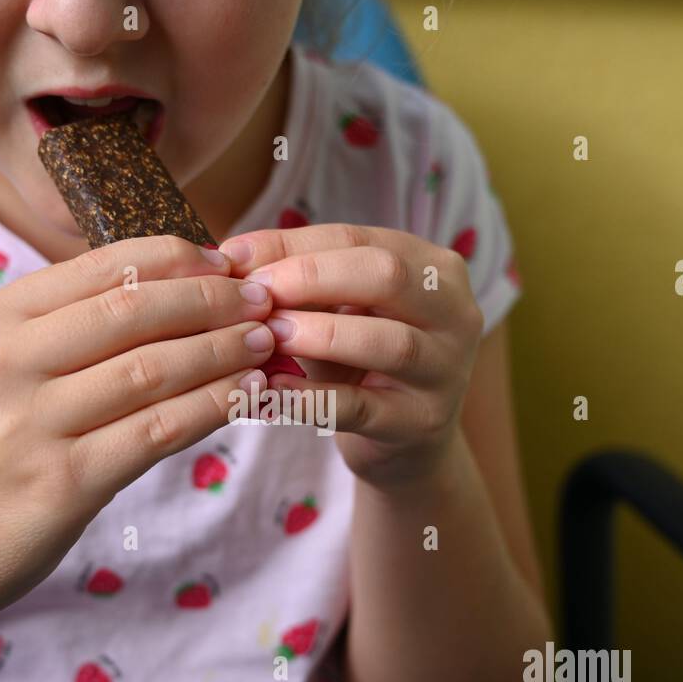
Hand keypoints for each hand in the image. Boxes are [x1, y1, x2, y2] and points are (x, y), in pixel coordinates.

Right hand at [0, 235, 274, 619]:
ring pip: (153, 368)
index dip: (177, 259)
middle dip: (211, 299)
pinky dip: (214, 406)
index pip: (102, 268)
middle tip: (263, 299)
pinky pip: (158, 431)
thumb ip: (61, 330)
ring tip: (265, 342)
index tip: (227, 263)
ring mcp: (30, 426)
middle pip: (133, 310)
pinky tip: (247, 394)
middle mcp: (4, 365)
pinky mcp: (62, 485)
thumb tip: (172, 288)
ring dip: (223, 350)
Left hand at [218, 224, 482, 488]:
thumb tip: (228, 257)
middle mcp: (454, 313)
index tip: (233, 256)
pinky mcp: (421, 423)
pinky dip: (312, 397)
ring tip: (267, 335)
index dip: (293, 244)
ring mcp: (446, 371)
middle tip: (255, 294)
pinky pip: (362, 406)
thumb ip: (298, 282)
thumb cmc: (362, 361)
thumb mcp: (338, 311)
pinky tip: (272, 392)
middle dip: (312, 278)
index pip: (359, 239)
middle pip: (386, 276)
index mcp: (433, 269)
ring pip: (388, 341)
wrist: (404, 442)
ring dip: (319, 334)